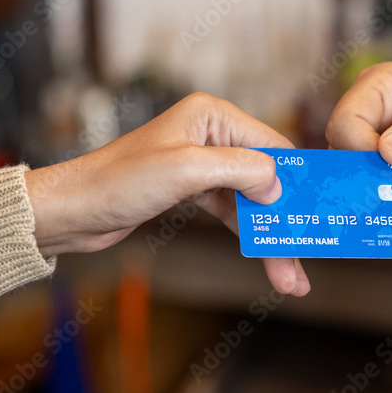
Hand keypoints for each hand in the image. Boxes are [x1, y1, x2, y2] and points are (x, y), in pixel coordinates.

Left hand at [25, 92, 310, 295]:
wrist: (73, 211)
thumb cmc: (119, 182)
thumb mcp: (187, 171)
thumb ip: (240, 170)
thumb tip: (280, 183)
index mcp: (211, 115)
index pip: (272, 145)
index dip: (296, 179)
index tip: (318, 211)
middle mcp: (210, 134)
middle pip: (265, 176)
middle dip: (285, 218)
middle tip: (306, 255)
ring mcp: (201, 163)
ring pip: (251, 200)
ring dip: (270, 236)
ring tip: (291, 277)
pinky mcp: (191, 189)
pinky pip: (232, 212)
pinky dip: (249, 235)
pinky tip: (267, 259)